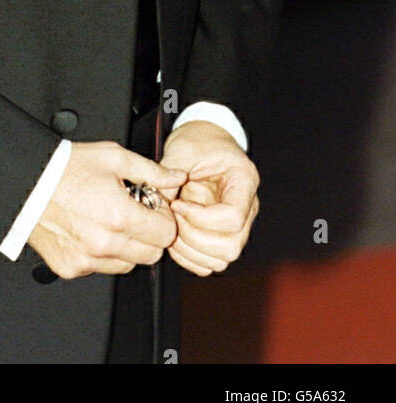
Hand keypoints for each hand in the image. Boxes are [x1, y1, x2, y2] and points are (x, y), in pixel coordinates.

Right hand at [28, 141, 186, 278]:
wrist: (25, 183)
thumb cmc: (64, 167)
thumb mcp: (112, 157)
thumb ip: (151, 171)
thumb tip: (176, 178)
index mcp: (120, 215)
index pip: (166, 234)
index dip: (163, 217)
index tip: (152, 207)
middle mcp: (105, 242)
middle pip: (151, 254)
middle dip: (148, 233)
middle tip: (133, 213)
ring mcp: (87, 259)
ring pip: (128, 265)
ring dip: (127, 246)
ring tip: (109, 220)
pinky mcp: (72, 268)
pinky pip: (101, 268)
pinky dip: (102, 254)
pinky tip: (90, 230)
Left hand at [159, 121, 259, 276]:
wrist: (205, 140)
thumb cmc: (199, 141)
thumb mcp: (183, 150)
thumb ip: (169, 178)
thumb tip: (156, 206)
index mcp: (244, 182)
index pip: (233, 218)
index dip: (200, 218)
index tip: (178, 204)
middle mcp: (246, 208)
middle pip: (229, 246)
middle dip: (193, 236)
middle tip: (173, 216)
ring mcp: (237, 225)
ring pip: (221, 259)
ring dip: (190, 250)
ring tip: (172, 225)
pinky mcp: (222, 235)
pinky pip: (211, 262)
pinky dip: (189, 258)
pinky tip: (175, 238)